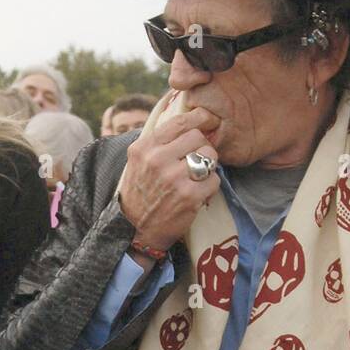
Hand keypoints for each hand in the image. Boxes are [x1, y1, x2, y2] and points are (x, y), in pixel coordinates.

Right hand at [118, 105, 221, 254]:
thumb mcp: (139, 161)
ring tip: (196, 177)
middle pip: (198, 137)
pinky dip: (210, 187)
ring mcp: (174, 178)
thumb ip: (158, 141)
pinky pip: (214, 179)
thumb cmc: (140, 193)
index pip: (179, 122)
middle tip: (196, 161)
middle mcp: (158, 160)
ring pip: (209, 156)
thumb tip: (187, 120)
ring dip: (208, 166)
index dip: (198, 119)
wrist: (135, 230)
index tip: (206, 121)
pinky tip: (198, 194)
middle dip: (201, 148)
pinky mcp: (189, 196)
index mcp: (145, 147)